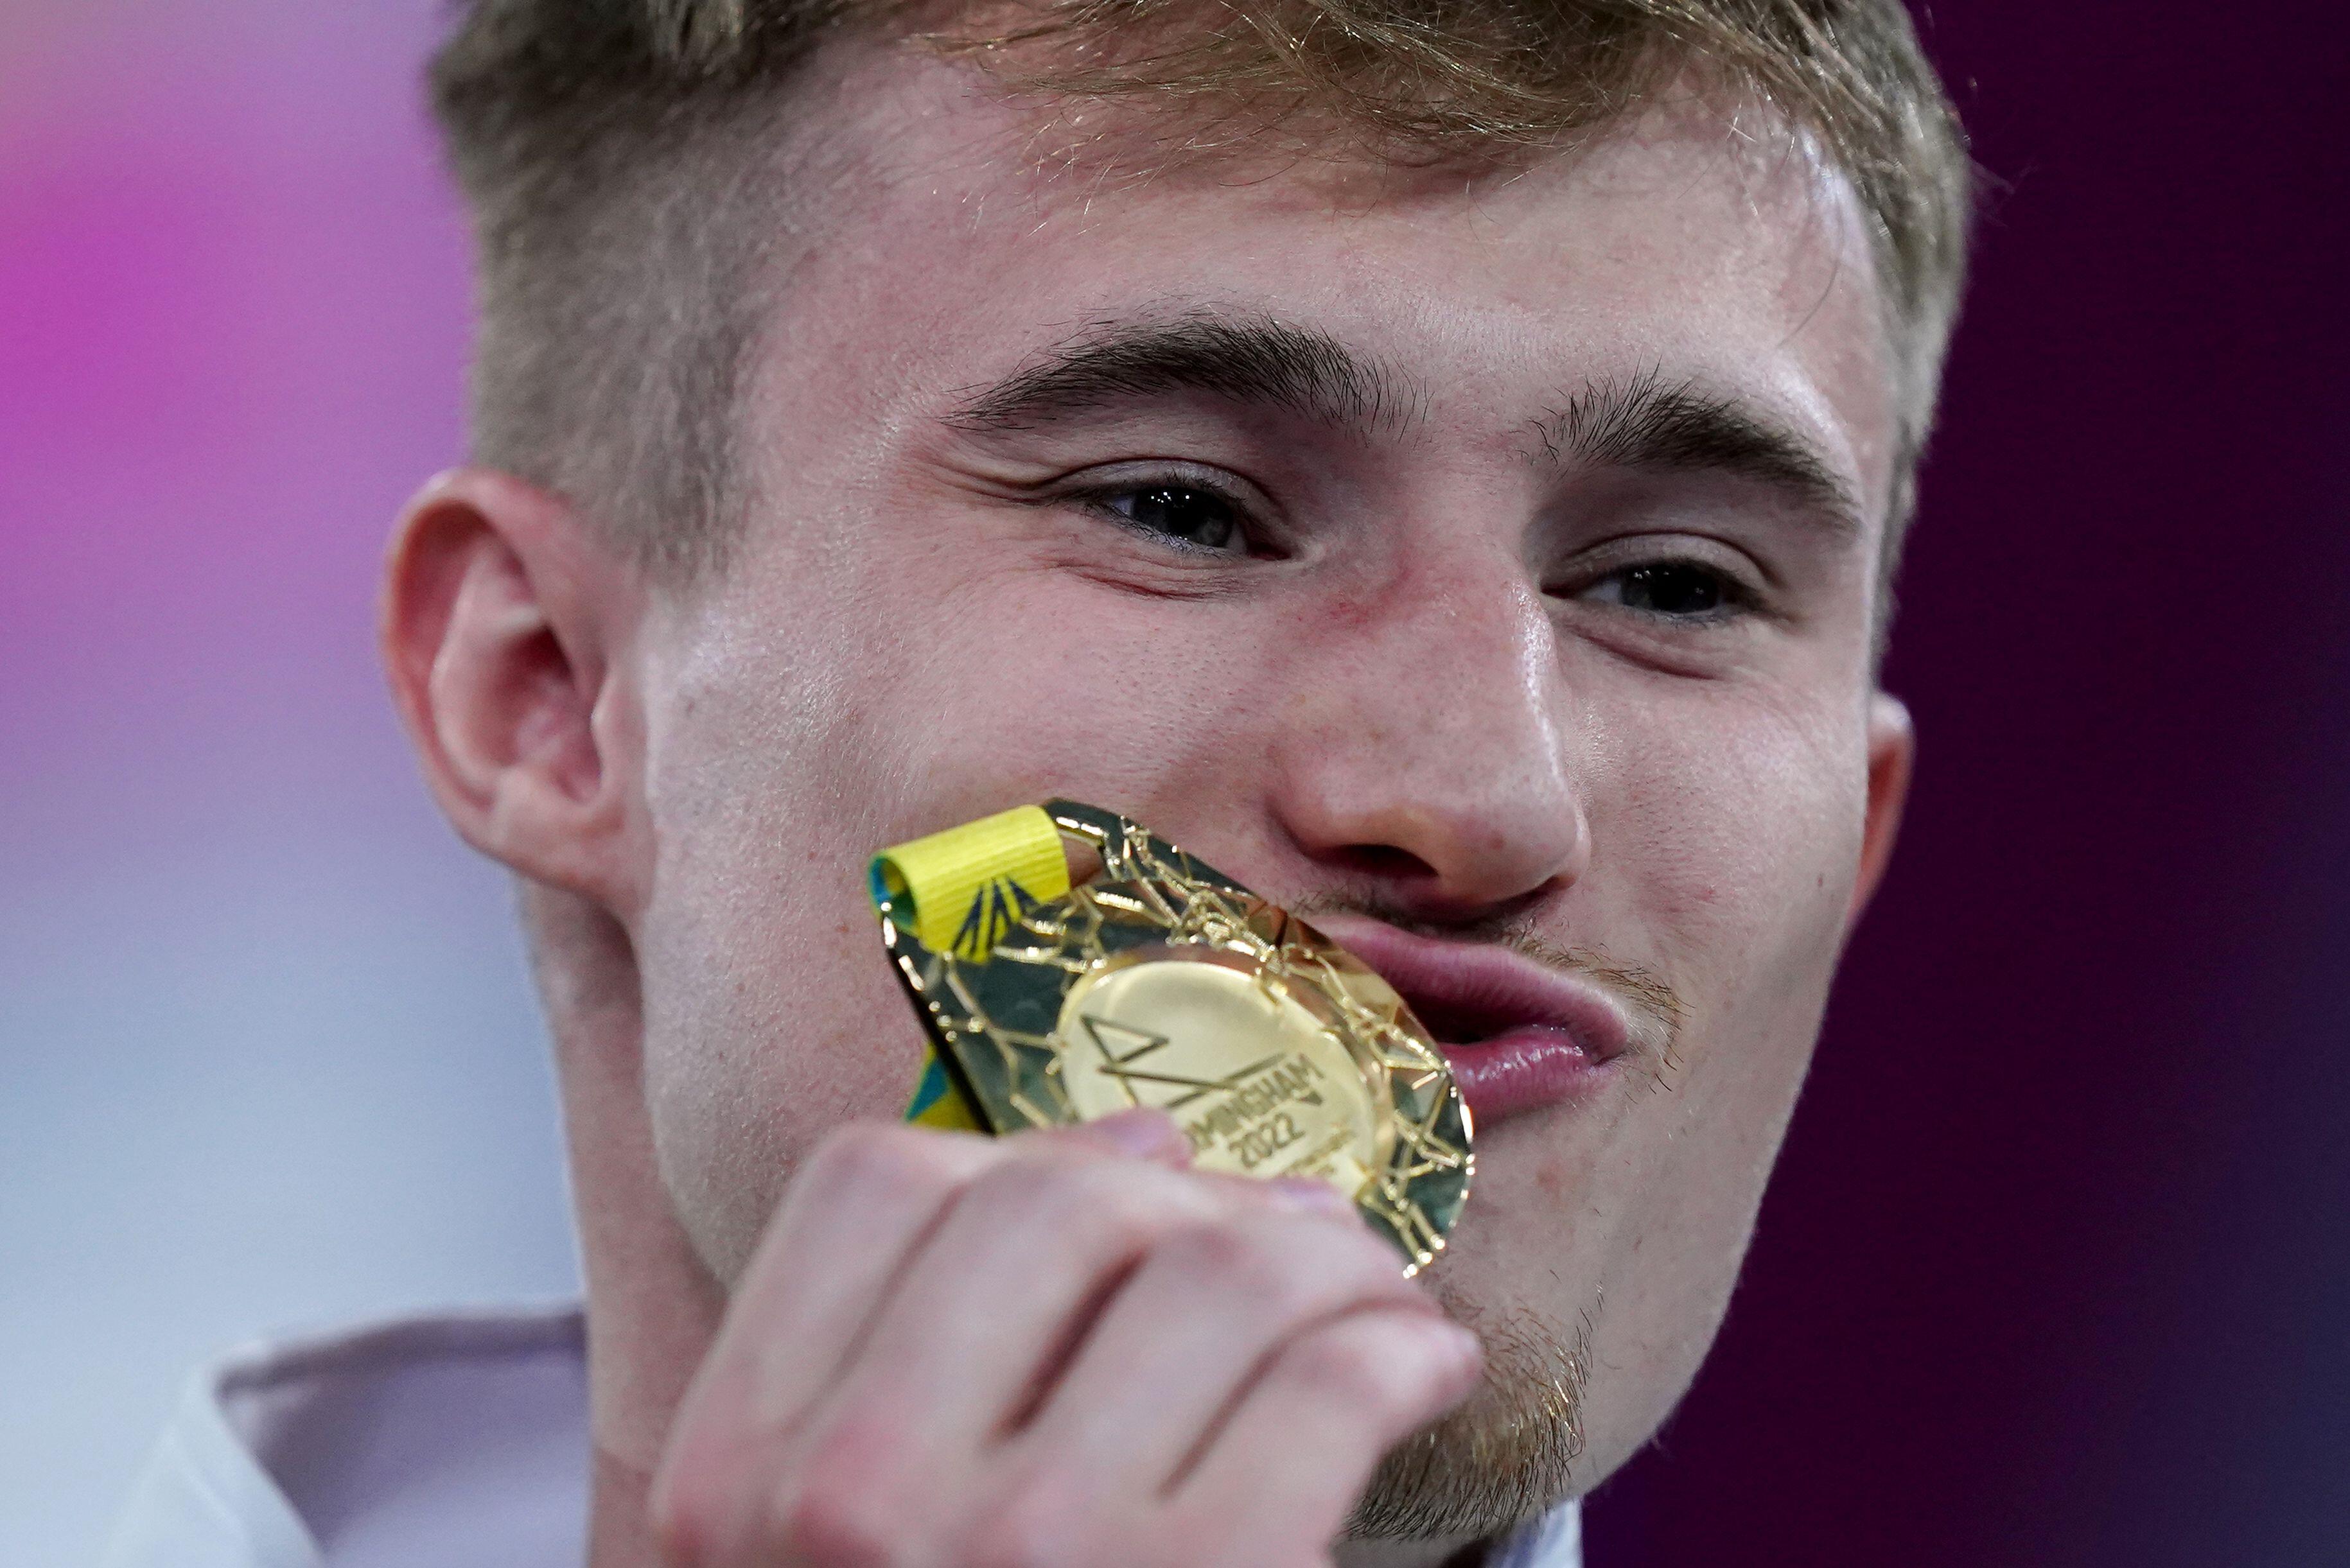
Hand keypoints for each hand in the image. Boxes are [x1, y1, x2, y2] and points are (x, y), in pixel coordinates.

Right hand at [649, 1110, 1482, 1567]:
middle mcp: (860, 1498)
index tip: (1143, 1180)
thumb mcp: (838, 1551)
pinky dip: (1404, 1351)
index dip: (1029, 1151)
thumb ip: (913, 1366)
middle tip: (1288, 1236)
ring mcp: (1029, 1552)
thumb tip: (1132, 1145)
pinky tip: (1422, 1372)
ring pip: (1221, 1266)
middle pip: (1061, 1198)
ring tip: (1372, 1295)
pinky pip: (1333, 1387)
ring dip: (1332, 1256)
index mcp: (740, 1476)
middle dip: (1200, 1194)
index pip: (875, 1186)